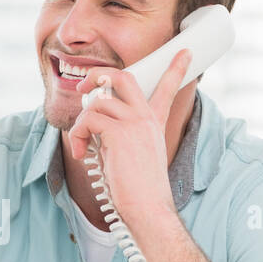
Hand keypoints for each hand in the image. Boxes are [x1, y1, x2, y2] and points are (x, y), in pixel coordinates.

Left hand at [66, 47, 194, 221]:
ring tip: (82, 147)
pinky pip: (88, 120)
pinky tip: (82, 154)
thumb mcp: (133, 156)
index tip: (184, 52)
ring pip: (97, 103)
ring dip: (80, 124)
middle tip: (82, 87)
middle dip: (97, 75)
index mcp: (154, 123)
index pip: (167, 88)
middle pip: (124, 77)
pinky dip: (78, 136)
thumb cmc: (138, 191)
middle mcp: (147, 119)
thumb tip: (95, 127)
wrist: (147, 208)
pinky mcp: (119, 133)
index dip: (175, 69)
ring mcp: (135, 123)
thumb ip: (119, 136)